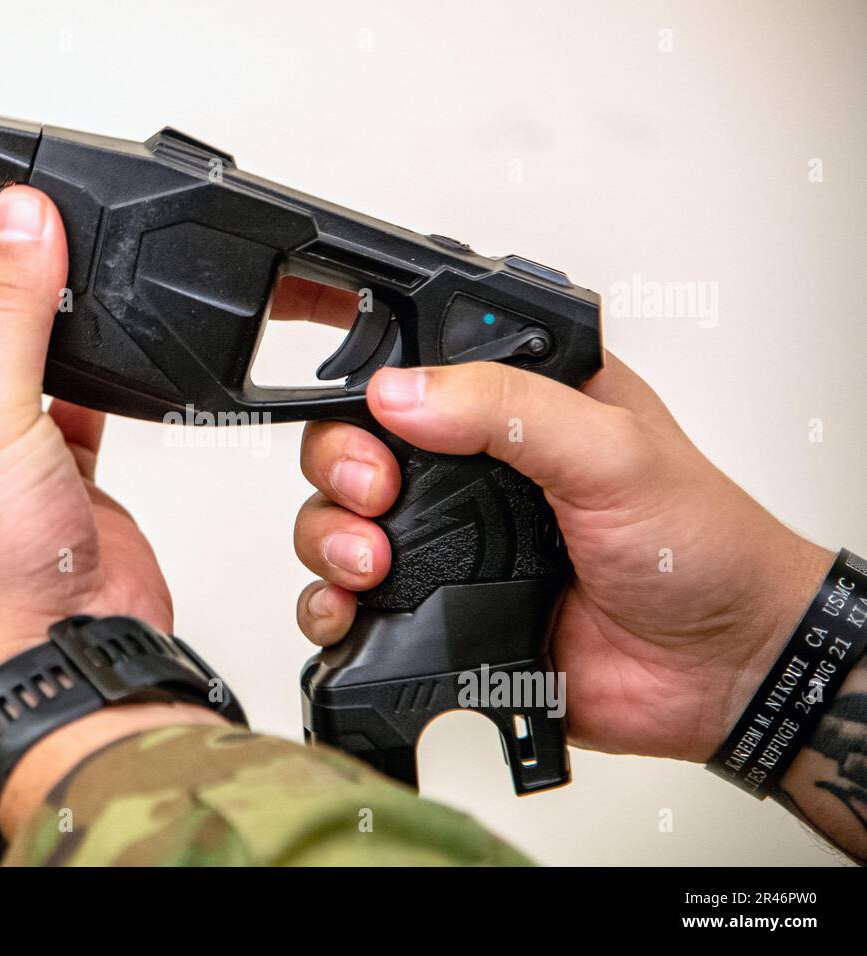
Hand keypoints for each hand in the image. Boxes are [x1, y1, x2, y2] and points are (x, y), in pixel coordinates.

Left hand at [0, 186, 172, 722]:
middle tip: (55, 248)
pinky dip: (97, 380)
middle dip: (15, 294)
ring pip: (28, 365)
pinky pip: (77, 405)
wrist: (62, 652)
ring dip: (57, 336)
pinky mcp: (58, 476)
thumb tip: (17, 224)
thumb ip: (9, 312)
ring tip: (87, 302)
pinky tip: (113, 358)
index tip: (4, 213)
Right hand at [293, 348, 831, 762]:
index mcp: (514, 402)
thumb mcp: (611, 449)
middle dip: (340, 463)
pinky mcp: (435, 608)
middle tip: (377, 491)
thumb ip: (507, 408)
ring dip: (328, 534)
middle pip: (353, 442)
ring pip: (336, 518)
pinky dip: (328, 604)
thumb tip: (402, 392)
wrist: (718, 669)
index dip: (363, 371)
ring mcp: (447, 539)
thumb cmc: (698, 547)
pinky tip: (349, 606)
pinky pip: (348, 600)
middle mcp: (470, 467)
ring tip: (372, 559)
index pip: (413, 364)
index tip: (352, 400)